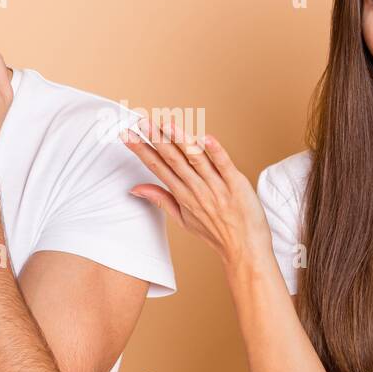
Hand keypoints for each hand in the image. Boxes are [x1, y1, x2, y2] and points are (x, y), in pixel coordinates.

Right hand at [120, 116, 270, 269]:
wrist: (244, 250)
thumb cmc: (215, 233)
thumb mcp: (182, 218)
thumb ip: (160, 199)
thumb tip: (136, 189)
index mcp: (182, 194)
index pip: (158, 167)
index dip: (142, 150)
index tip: (128, 134)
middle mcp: (196, 189)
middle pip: (172, 159)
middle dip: (156, 139)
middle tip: (141, 122)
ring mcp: (216, 186)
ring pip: (195, 159)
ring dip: (180, 140)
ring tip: (166, 124)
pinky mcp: (236, 184)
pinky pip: (224, 165)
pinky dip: (215, 152)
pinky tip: (206, 137)